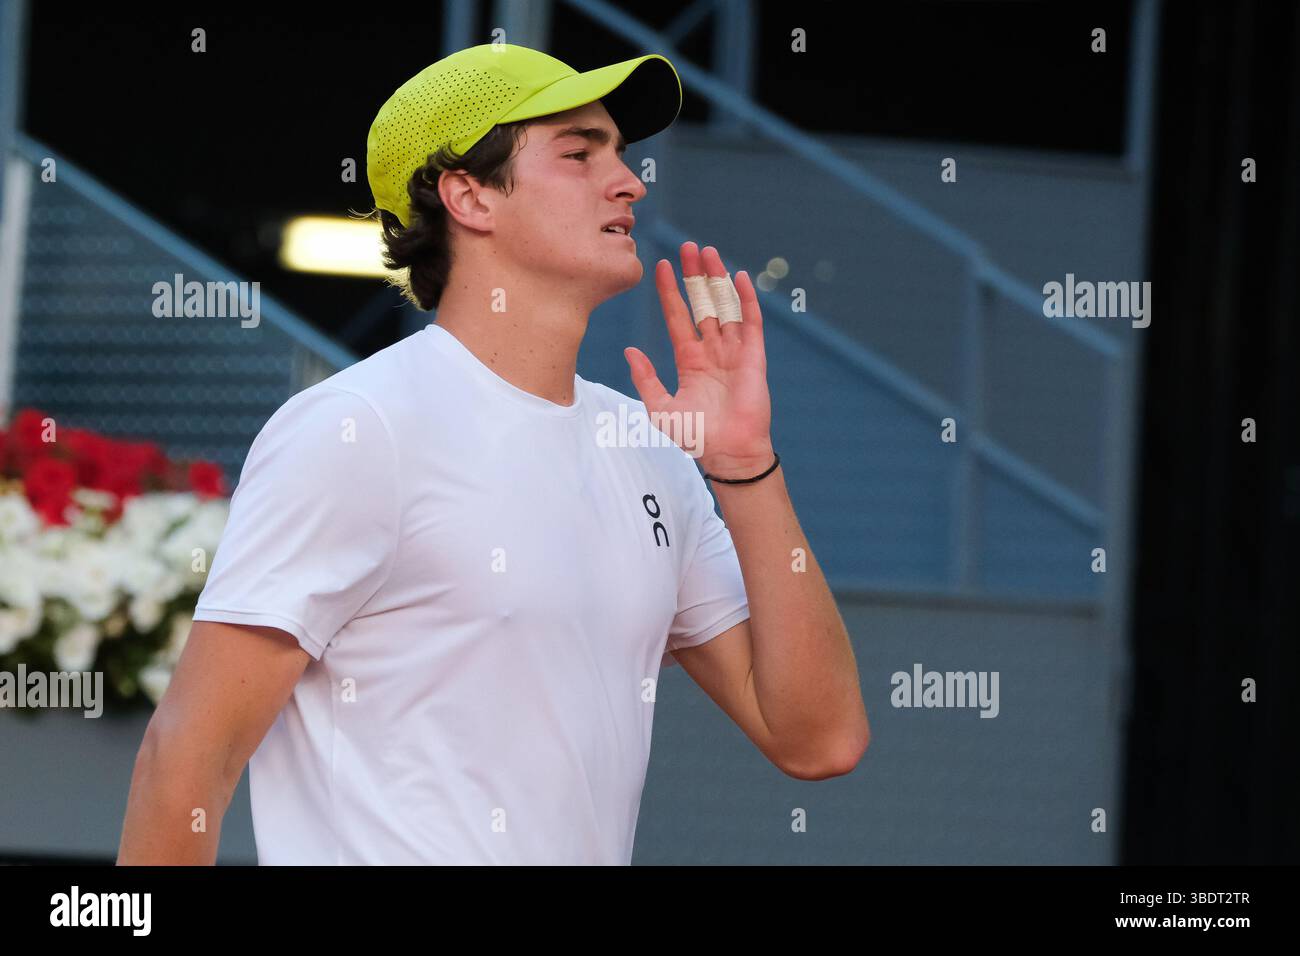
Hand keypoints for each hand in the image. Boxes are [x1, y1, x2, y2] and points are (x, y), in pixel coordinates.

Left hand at [623, 241, 774, 478]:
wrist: (729, 453)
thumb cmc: (696, 436)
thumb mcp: (661, 408)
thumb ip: (646, 379)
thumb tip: (630, 351)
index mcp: (689, 360)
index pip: (678, 317)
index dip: (669, 292)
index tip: (660, 266)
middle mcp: (712, 351)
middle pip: (702, 303)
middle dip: (695, 276)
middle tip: (688, 247)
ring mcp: (734, 351)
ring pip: (725, 306)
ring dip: (718, 279)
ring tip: (708, 252)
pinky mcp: (754, 356)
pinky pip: (751, 321)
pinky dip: (746, 299)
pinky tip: (738, 277)